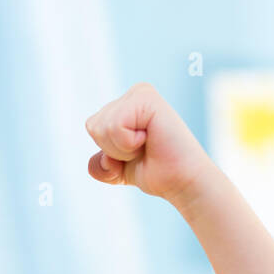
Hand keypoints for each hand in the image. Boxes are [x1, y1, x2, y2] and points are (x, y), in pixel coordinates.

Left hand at [84, 82, 212, 208]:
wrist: (181, 181)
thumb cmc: (155, 172)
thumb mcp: (117, 170)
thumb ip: (99, 163)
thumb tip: (104, 159)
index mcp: (125, 104)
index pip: (92, 126)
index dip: (109, 151)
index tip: (136, 153)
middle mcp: (133, 94)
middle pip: (93, 126)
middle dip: (113, 150)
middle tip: (142, 150)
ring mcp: (140, 93)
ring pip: (101, 127)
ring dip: (121, 148)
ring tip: (147, 145)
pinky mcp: (147, 99)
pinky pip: (114, 126)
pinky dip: (127, 143)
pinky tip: (149, 139)